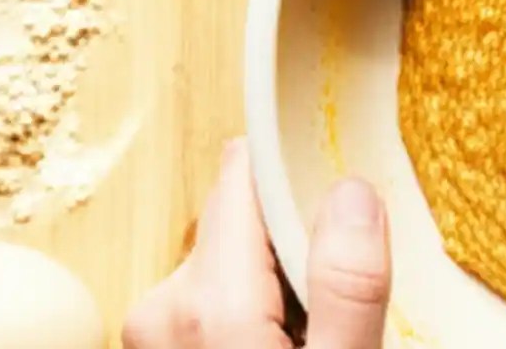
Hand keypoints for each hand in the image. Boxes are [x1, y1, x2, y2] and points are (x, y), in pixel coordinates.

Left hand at [123, 139, 392, 348]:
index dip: (299, 179)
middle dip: (292, 236)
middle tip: (337, 288)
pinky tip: (287, 340)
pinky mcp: (161, 344)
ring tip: (314, 327)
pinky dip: (252, 306)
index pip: (245, 173)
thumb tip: (352, 192)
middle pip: (241, 214)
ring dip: (274, 275)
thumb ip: (347, 287)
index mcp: (207, 299)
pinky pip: (214, 293)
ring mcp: (153, 328)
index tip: (340, 190)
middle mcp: (163, 303)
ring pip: (230, 255)